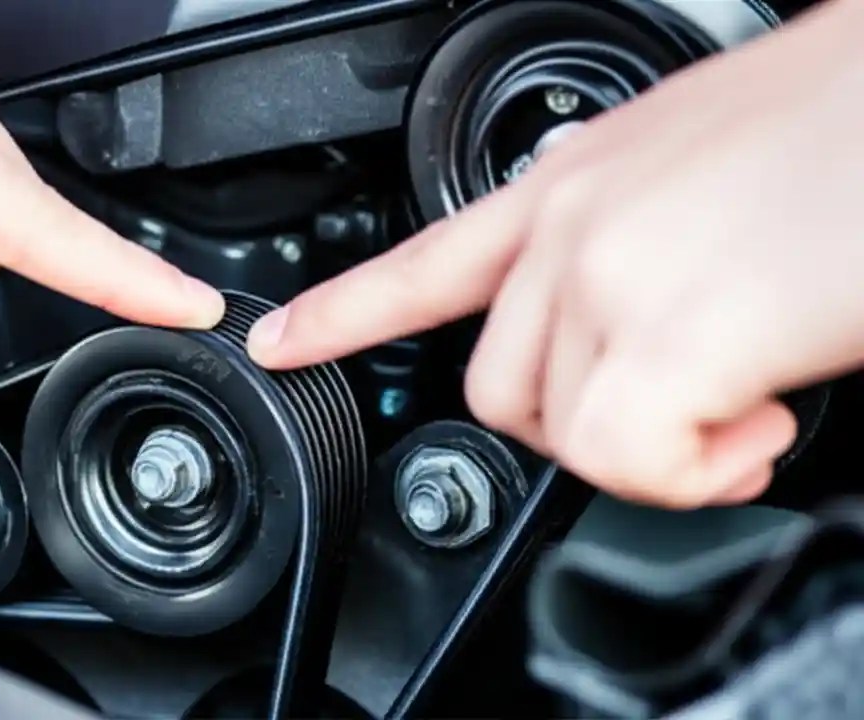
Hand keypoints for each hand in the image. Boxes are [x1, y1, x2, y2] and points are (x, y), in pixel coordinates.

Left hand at [246, 0, 863, 508]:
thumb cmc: (854, 131)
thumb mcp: (707, 168)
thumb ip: (634, 235)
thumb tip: (627, 313)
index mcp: (575, 180)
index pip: (422, 260)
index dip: (341, 312)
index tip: (279, 341)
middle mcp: (571, 225)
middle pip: (498, 390)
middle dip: (586, 427)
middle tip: (683, 409)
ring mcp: (609, 277)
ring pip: (568, 436)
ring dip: (662, 453)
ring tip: (746, 408)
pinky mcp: (668, 334)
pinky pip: (624, 461)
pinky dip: (693, 473)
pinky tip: (755, 427)